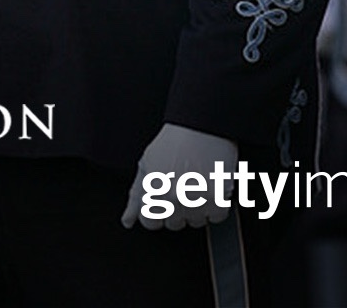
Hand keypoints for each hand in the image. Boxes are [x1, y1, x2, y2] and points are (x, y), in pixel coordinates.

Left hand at [121, 123, 236, 230]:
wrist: (202, 123)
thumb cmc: (174, 140)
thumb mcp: (147, 163)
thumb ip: (136, 195)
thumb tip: (128, 221)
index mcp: (152, 191)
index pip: (150, 222)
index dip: (157, 210)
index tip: (163, 198)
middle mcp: (172, 199)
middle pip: (174, 223)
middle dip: (177, 207)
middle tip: (181, 185)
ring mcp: (196, 200)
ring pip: (196, 222)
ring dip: (197, 207)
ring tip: (196, 183)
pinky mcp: (218, 198)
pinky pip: (216, 217)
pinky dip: (217, 205)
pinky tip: (211, 186)